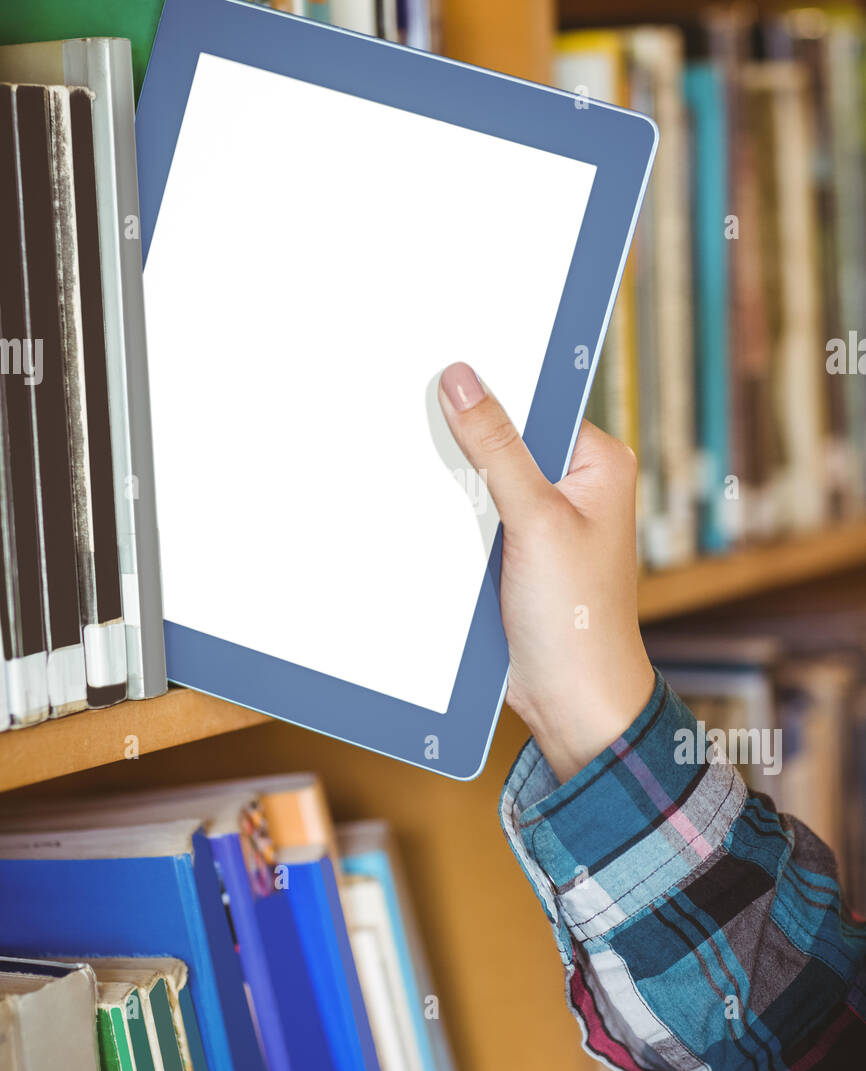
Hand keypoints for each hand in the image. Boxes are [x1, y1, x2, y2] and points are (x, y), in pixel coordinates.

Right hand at [438, 362, 654, 781]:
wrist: (571, 699)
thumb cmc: (577, 617)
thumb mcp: (535, 520)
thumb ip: (497, 447)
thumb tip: (461, 380)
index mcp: (600, 462)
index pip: (536, 401)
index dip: (489, 389)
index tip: (438, 371)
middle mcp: (577, 484)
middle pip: (507, 437)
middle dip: (466, 438)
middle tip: (414, 418)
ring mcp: (545, 518)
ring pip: (485, 477)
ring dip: (455, 482)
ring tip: (416, 469)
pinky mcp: (518, 550)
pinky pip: (477, 514)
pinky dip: (454, 516)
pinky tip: (426, 512)